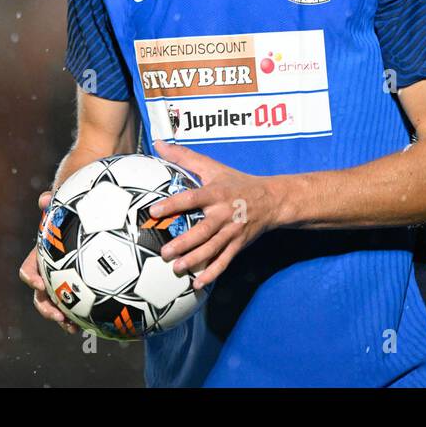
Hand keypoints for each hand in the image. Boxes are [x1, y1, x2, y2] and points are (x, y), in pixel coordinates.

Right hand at [18, 189, 79, 334]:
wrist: (86, 223)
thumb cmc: (71, 217)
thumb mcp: (63, 210)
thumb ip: (53, 205)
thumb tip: (43, 198)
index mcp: (41, 258)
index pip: (28, 270)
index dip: (31, 278)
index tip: (40, 283)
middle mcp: (48, 274)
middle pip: (40, 296)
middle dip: (46, 308)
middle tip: (58, 316)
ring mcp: (62, 285)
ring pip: (56, 307)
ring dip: (61, 319)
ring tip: (73, 328)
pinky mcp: (79, 291)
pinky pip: (76, 308)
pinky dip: (82, 317)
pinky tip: (96, 325)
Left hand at [148, 140, 286, 289]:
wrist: (271, 200)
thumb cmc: (236, 182)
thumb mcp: (212, 167)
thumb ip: (184, 156)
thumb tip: (159, 143)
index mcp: (216, 193)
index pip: (192, 198)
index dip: (173, 204)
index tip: (154, 211)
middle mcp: (224, 213)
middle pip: (203, 230)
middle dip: (184, 242)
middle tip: (164, 251)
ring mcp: (232, 231)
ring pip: (212, 248)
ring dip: (194, 260)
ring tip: (176, 268)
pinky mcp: (238, 245)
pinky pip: (224, 261)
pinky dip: (212, 273)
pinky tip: (197, 283)